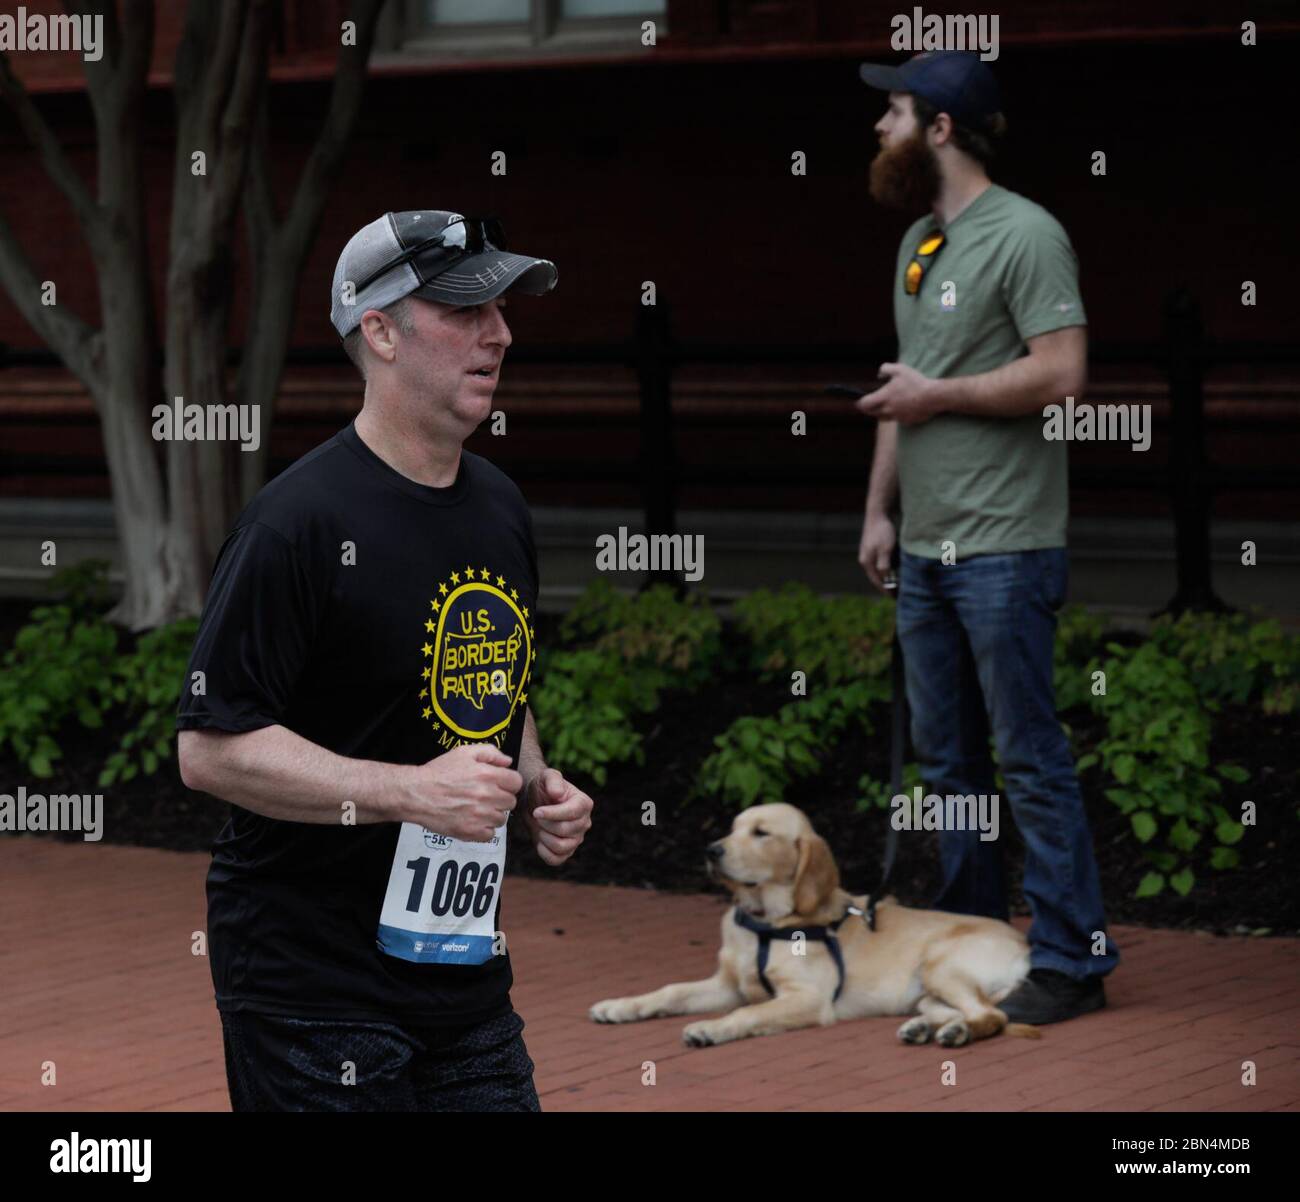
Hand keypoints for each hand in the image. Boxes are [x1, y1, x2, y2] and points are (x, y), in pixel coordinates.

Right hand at [401, 743, 522, 841]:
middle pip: (511, 802)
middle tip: (486, 797)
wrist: (416, 793)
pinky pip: (489, 835)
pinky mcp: (470, 831)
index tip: (499, 785)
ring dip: (493, 815)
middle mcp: (487, 796)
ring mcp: (479, 815)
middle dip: (501, 799)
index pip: (516, 782)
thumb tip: (508, 762)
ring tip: (477, 809)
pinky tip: (472, 820)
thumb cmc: (439, 771)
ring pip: (501, 819)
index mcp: (488, 775)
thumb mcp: (464, 752)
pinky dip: (483, 830)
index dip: (508, 783)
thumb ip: (490, 753)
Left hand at [522, 768, 592, 866]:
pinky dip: (544, 852)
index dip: (552, 814)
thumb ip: (553, 780)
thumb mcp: (546, 777)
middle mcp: (584, 822)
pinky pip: (556, 860)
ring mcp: (577, 839)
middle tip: (537, 816)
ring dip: (544, 838)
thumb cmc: (542, 788)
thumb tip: (558, 794)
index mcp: (584, 804)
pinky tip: (539, 840)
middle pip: (565, 830)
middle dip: (545, 824)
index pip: (572, 813)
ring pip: (561, 846)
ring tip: (540, 827)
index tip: (537, 811)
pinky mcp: (567, 851)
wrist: (534, 802)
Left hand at [855, 363, 940, 425]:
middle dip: (869, 409)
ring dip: (882, 412)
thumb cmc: (915, 382)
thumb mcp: (899, 369)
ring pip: (884, 417)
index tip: (859, 401)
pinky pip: (896, 419)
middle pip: (872, 413)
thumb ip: (885, 369)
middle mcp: (887, 410)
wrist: (932, 397)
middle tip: (870, 403)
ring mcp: (897, 417)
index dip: (860, 403)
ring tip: (886, 404)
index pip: (864, 404)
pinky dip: (895, 414)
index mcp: (883, 398)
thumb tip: (879, 375)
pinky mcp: (906, 421)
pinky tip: (901, 407)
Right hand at [858, 512, 895, 592]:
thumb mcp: (885, 550)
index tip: (896, 598)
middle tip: (898, 594)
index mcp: (866, 562)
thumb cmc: (882, 531)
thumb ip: (884, 566)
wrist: (878, 513)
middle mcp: (865, 560)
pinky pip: (881, 563)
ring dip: (888, 577)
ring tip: (898, 584)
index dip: (886, 590)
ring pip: (879, 570)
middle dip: (887, 586)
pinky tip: (896, 569)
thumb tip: (885, 579)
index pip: (877, 581)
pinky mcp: (873, 548)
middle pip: (876, 577)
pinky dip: (888, 568)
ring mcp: (868, 554)